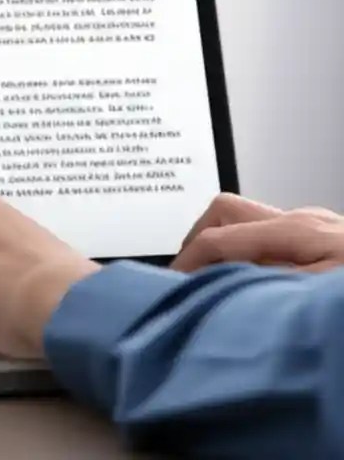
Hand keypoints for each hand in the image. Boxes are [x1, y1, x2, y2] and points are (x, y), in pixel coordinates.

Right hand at [171, 194, 343, 271]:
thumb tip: (220, 283)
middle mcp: (301, 220)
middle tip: (188, 271)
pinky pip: (274, 238)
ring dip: (227, 247)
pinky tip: (257, 282)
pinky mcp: (326, 240)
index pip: (218, 236)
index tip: (173, 283)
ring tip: (218, 280)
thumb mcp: (312, 289)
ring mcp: (315, 226)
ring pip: (250, 223)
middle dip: (199, 238)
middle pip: (226, 210)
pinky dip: (252, 255)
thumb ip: (263, 283)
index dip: (187, 260)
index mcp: (294, 229)